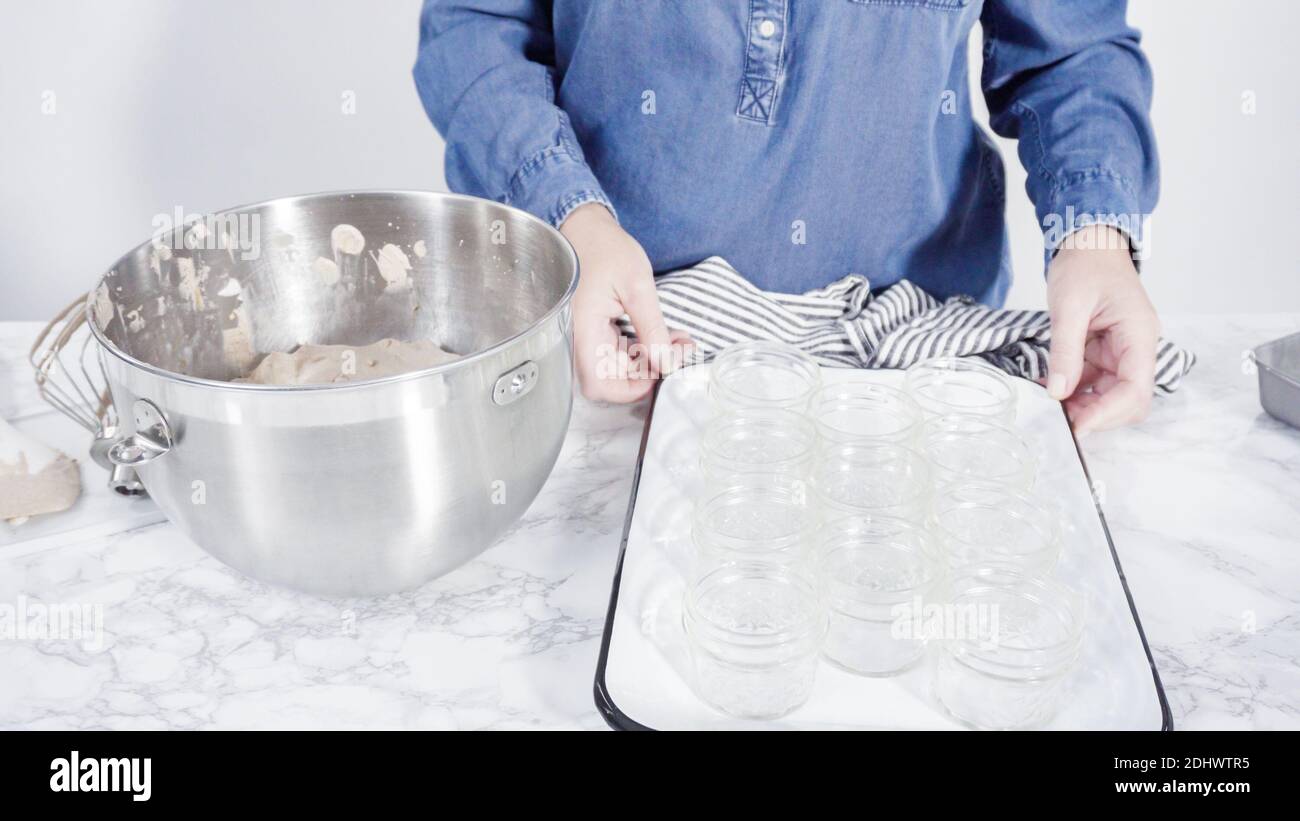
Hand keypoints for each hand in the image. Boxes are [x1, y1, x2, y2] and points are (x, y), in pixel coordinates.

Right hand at [560, 203, 691, 401]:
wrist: (586, 229)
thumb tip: (665, 363)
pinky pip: (619, 352)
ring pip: (618, 367)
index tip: (659, 372)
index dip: (629, 389)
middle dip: (650, 370)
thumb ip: (652, 328)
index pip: (599, 384)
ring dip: (651, 359)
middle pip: (611, 379)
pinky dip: (643, 348)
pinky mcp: (595, 331)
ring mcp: (586, 336)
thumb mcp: (637, 285)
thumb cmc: (605, 249)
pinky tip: (665, 335)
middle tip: (680, 351)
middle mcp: (578, 339)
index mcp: (583, 330)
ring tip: (679, 341)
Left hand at [1045, 225, 1159, 434]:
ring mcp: (1121, 351)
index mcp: (1138, 335)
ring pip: (1110, 395)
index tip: (1076, 426)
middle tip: (1058, 420)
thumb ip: (1065, 350)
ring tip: (1049, 407)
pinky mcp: (1104, 352)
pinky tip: (1050, 390)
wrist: (1088, 242)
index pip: (1135, 390)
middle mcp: (1136, 348)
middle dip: (1097, 414)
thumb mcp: (1069, 307)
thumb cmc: (1085, 265)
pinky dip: (1074, 391)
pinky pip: (1094, 382)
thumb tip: (1059, 392)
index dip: (1107, 413)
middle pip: (1128, 400)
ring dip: (1083, 406)